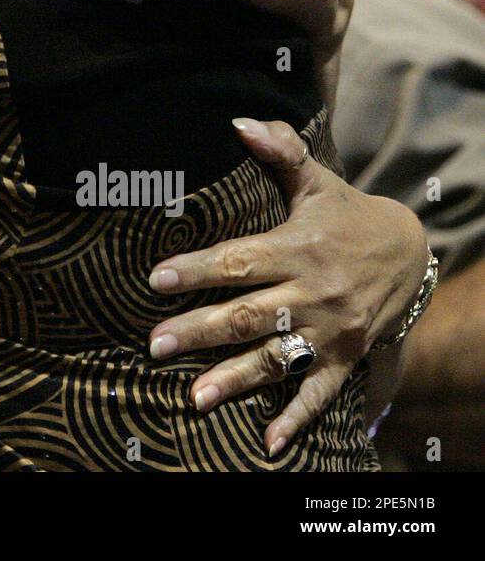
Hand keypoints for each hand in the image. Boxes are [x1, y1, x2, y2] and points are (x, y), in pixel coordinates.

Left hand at [146, 117, 426, 456]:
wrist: (411, 252)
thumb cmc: (344, 213)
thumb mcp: (315, 179)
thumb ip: (279, 149)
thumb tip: (239, 123)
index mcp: (298, 248)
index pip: (240, 260)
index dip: (197, 269)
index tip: (156, 279)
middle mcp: (313, 294)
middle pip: (248, 315)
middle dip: (199, 332)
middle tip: (154, 345)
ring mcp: (329, 332)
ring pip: (275, 359)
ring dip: (234, 380)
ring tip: (193, 398)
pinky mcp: (344, 358)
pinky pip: (319, 393)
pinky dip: (296, 419)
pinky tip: (268, 443)